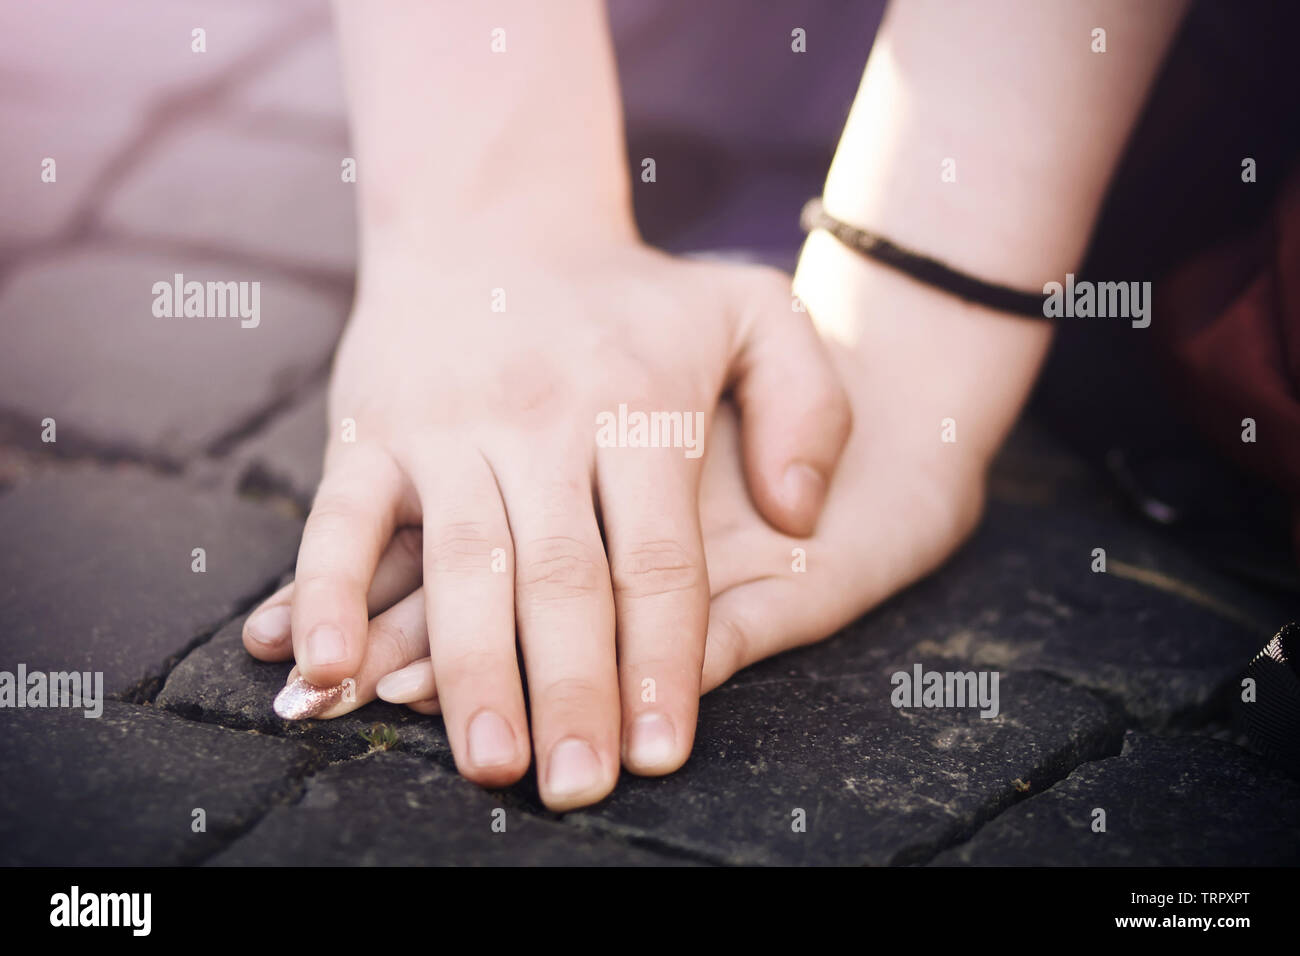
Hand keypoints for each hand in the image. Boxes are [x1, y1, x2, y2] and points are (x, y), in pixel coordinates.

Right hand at [241, 239, 850, 809]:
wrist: (496, 218)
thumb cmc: (635, 292)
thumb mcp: (753, 312)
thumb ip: (808, 403)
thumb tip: (803, 520)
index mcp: (636, 405)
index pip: (656, 558)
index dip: (659, 660)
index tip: (661, 753)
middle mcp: (542, 421)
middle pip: (561, 579)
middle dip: (572, 692)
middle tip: (579, 791)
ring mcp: (449, 426)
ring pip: (460, 564)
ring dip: (467, 670)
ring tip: (487, 764)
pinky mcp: (370, 428)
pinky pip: (339, 519)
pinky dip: (325, 593)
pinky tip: (324, 670)